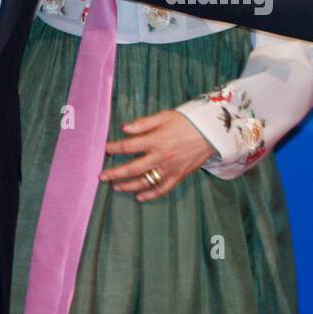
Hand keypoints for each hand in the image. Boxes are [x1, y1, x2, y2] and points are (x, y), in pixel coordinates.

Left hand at [99, 109, 217, 200]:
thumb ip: (143, 123)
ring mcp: (169, 168)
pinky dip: (150, 195)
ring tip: (116, 187)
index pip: (129, 146)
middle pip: (133, 168)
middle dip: (115, 173)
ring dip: (128, 186)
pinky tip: (139, 197)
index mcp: (156, 140)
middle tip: (102, 176)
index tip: (106, 149)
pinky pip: (162, 189)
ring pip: (145, 182)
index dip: (115, 148)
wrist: (211, 132)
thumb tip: (124, 128)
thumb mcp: (164, 116)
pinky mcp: (178, 176)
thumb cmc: (186, 122)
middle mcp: (161, 157)